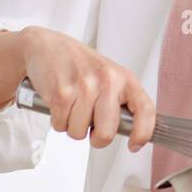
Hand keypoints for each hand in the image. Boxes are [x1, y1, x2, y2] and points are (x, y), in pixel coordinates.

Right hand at [19, 26, 155, 150]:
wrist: (46, 46)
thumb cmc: (78, 64)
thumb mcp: (108, 75)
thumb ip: (120, 100)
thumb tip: (130, 130)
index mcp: (124, 78)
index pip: (145, 110)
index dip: (143, 133)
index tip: (135, 145)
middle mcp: (107, 81)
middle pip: (106, 133)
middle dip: (96, 138)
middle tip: (91, 126)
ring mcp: (84, 87)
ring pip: (79, 133)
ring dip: (72, 126)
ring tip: (72, 106)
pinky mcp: (62, 93)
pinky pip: (61, 126)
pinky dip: (58, 121)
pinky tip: (59, 103)